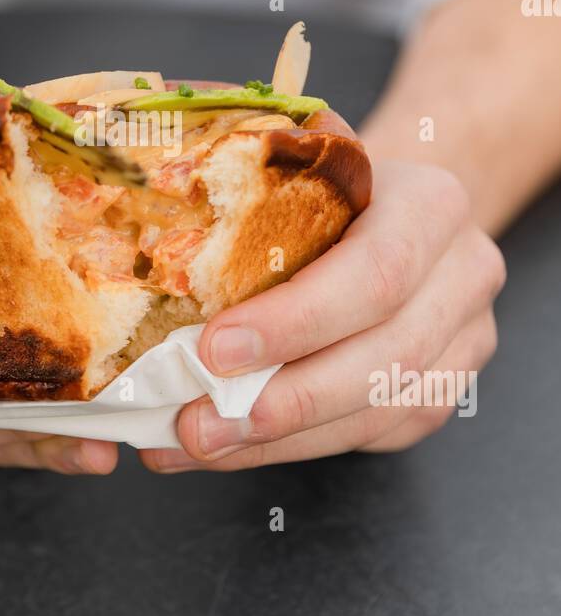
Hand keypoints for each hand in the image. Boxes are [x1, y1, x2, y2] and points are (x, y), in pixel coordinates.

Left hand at [140, 161, 505, 471]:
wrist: (396, 209)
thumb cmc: (330, 187)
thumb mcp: (304, 166)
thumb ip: (256, 197)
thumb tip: (150, 254)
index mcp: (433, 205)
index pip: (375, 273)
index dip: (295, 322)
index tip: (213, 351)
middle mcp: (464, 274)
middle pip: (383, 358)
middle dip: (282, 401)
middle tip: (197, 423)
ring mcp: (464, 340)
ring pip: (379, 411)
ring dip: (279, 441)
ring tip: (197, 442)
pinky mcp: (442, 390)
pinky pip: (372, 435)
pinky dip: (294, 448)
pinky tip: (232, 447)